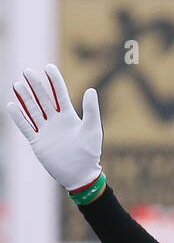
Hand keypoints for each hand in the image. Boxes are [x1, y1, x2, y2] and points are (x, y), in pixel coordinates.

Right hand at [6, 63, 102, 190]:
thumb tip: (91, 90)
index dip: (54, 80)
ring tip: (18, 84)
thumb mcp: (93, 130)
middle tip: (27, 71)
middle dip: (36, 85)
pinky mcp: (38, 142)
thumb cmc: (90, 154)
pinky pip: (26, 127)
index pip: (60, 94)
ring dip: (25, 98)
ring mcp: (46, 131)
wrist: (80, 175)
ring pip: (33, 110)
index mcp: (68, 116)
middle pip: (43, 99)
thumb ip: (91, 110)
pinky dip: (18, 118)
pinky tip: (11, 105)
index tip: (48, 67)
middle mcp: (55, 121)